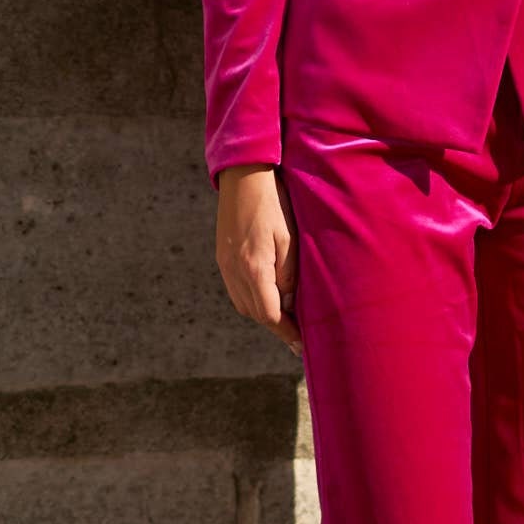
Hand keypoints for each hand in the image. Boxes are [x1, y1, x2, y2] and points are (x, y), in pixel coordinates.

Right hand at [215, 163, 303, 354]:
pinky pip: (236, 290)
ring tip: (285, 321)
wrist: (243, 177)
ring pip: (244, 305)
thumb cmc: (274, 204)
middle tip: (297, 338)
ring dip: (264, 315)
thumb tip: (289, 305)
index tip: (301, 345)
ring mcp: (225, 265)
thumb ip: (289, 276)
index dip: (287, 333)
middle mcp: (235, 272)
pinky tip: (266, 298)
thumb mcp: (290, 240)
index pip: (271, 315)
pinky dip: (252, 300)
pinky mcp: (222, 258)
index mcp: (254, 269)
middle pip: (256, 314)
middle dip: (277, 328)